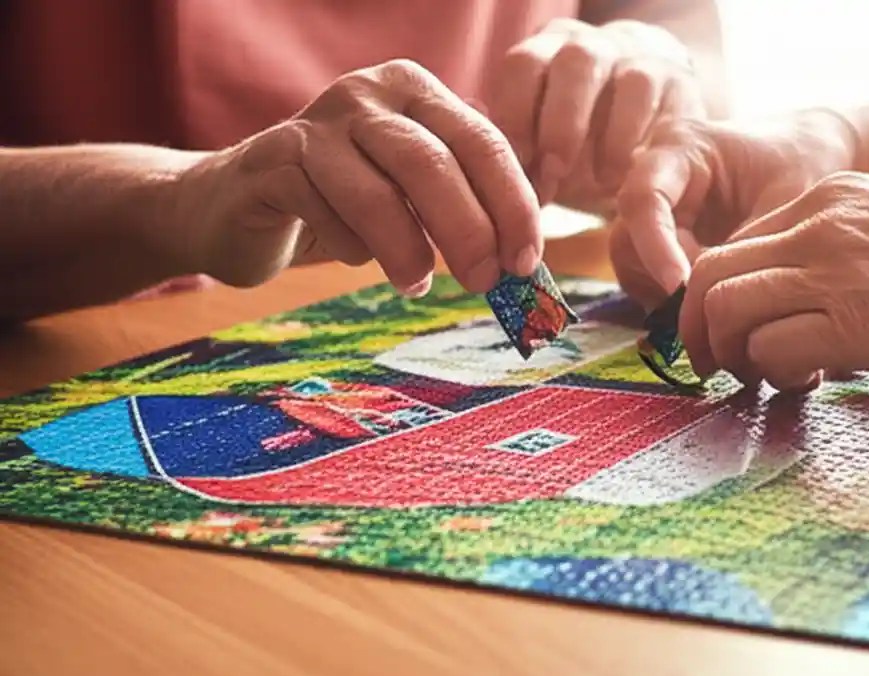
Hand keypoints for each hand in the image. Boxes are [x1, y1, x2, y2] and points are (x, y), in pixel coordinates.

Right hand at [169, 60, 540, 295]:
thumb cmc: (343, 202)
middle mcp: (368, 94)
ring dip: (407, 251)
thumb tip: (524, 262)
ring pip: (379, 193)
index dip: (513, 206)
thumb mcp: (413, 195)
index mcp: (415, 91)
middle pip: (434, 164)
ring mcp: (316, 123)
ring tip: (417, 284)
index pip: (484, 143)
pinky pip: (326, 212)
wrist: (236, 202)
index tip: (526, 262)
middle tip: (483, 283)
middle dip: (468, 232)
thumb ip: (465, 208)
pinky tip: (354, 257)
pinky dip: (352, 248)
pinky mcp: (272, 161)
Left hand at [488, 19, 704, 211]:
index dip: (514, 117)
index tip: (514, 169)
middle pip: (556, 61)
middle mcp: (581, 46)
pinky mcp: (670, 76)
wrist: (657, 121)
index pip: (520, 67)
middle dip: (551, 121)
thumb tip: (464, 155)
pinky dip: (628, 136)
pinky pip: (644, 91)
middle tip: (552, 174)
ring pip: (597, 66)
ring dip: (591, 126)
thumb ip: (512, 148)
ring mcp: (627, 55)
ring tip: (592, 180)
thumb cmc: (586, 142)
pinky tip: (621, 177)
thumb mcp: (547, 149)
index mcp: (543, 57)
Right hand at [609, 111, 856, 308]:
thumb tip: (717, 292)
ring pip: (631, 265)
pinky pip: (648, 279)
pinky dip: (673, 299)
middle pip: (627, 239)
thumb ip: (749, 241)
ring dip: (666, 293)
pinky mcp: (659, 241)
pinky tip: (712, 302)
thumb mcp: (787, 197)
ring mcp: (653, 211)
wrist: (806, 157)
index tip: (682, 287)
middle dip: (661, 278)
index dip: (655, 247)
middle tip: (710, 303)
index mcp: (681, 148)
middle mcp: (655, 177)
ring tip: (717, 301)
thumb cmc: (800, 164)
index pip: (644, 198)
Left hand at [679, 173, 868, 390]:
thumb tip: (834, 307)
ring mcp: (836, 274)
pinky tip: (809, 384)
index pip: (738, 246)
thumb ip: (859, 251)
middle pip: (710, 275)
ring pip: (726, 309)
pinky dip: (773, 374)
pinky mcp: (859, 326)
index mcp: (832, 201)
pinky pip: (773, 350)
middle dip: (698, 328)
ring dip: (728, 355)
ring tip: (759, 380)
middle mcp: (821, 228)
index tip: (738, 333)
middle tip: (718, 367)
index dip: (724, 297)